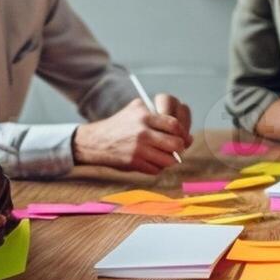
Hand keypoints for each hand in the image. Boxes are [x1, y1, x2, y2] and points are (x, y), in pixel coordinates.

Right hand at [72, 98, 189, 173]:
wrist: (96, 141)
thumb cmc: (120, 125)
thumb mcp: (135, 110)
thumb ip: (157, 115)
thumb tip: (183, 131)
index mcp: (144, 116)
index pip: (174, 125)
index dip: (182, 133)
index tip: (183, 137)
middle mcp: (142, 132)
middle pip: (176, 144)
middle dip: (180, 148)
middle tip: (177, 148)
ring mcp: (138, 149)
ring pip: (168, 160)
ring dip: (170, 160)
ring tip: (165, 156)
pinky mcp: (134, 162)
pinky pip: (156, 169)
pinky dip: (157, 167)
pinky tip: (152, 161)